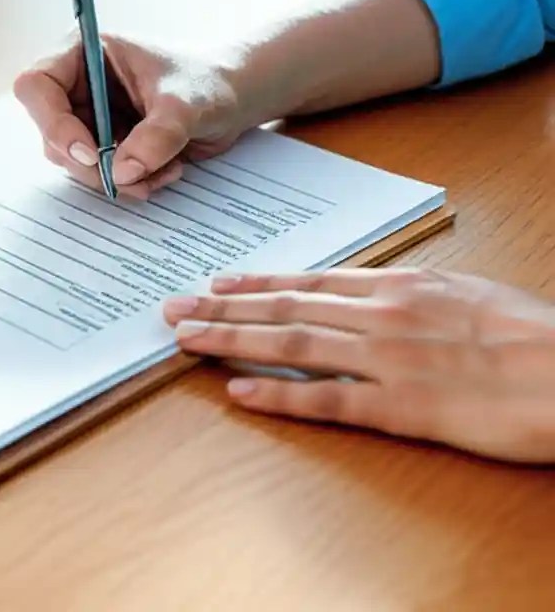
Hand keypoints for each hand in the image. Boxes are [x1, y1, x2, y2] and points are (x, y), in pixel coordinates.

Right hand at [13, 34, 252, 199]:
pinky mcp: (103, 142)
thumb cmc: (210, 81)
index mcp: (85, 51)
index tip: (90, 153)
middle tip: (129, 177)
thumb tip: (121, 172)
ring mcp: (88, 115)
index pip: (37, 85)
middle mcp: (78, 83)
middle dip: (90, 163)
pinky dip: (127, 182)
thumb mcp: (187, 105)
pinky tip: (163, 172)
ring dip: (113, 176)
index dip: (53, 122)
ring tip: (161, 172)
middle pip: (51, 131)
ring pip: (72, 160)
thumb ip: (157, 136)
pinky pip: (97, 173)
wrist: (235, 99)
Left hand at [162, 268, 554, 463]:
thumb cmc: (536, 337)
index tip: (215, 283)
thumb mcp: (470, 294)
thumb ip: (415, 294)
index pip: (311, 282)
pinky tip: (238, 393)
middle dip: (223, 308)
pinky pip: (326, 401)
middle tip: (172, 309)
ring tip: (185, 340)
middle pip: (286, 307)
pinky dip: (277, 395)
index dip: (256, 283)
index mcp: (403, 286)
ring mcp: (388, 361)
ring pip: (291, 344)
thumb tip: (377, 292)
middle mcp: (384, 316)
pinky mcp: (401, 408)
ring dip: (231, 341)